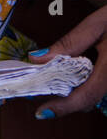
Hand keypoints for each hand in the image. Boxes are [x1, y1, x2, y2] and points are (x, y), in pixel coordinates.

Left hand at [29, 3, 106, 117]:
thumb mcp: (96, 26)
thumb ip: (69, 43)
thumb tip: (37, 59)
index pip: (88, 95)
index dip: (64, 106)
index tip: (42, 112)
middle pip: (90, 100)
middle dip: (64, 100)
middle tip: (39, 93)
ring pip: (96, 98)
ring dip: (75, 94)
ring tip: (52, 85)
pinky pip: (102, 91)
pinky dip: (86, 88)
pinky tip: (72, 79)